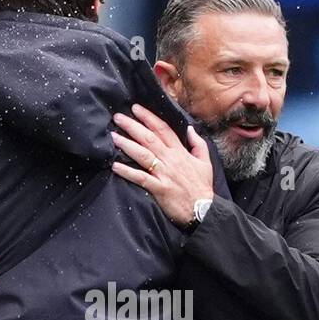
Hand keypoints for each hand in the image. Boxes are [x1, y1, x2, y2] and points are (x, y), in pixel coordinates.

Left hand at [111, 103, 213, 227]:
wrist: (203, 210)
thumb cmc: (202, 187)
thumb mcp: (205, 162)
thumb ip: (198, 143)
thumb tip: (190, 129)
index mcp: (180, 152)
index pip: (163, 129)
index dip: (149, 117)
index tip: (136, 108)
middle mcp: (171, 160)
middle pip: (149, 138)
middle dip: (132, 126)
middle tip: (118, 117)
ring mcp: (164, 174)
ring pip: (143, 155)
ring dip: (127, 145)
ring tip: (113, 137)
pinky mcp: (159, 189)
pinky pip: (141, 178)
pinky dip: (127, 172)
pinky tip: (115, 166)